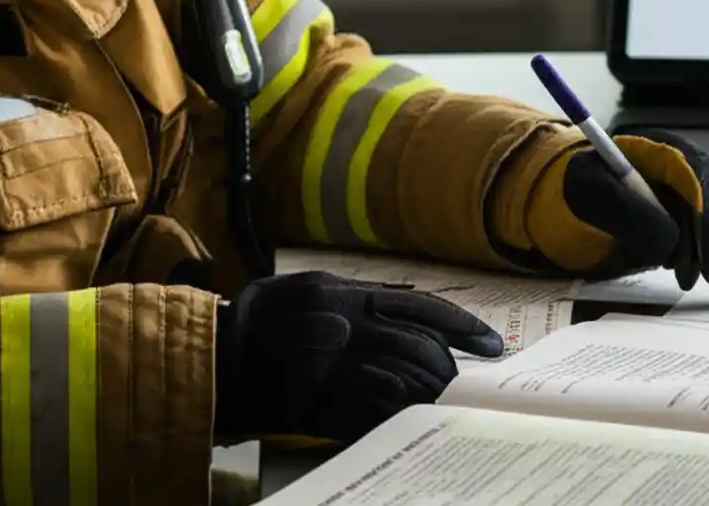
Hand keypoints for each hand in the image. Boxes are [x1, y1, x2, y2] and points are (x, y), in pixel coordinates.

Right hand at [213, 271, 502, 442]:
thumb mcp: (306, 287)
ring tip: (444, 403)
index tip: (493, 345)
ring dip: (430, 393)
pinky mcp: (325, 404)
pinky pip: (378, 413)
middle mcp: (347, 327)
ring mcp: (336, 367)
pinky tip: (413, 420)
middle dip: (447, 367)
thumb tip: (398, 303)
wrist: (215, 359)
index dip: (462, 326)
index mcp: (347, 295)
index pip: (423, 307)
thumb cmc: (260, 319)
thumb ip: (353, 295)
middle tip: (462, 383)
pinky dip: (401, 416)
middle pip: (421, 349)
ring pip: (406, 381)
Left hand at [513, 128, 708, 305]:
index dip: (707, 217)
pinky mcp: (700, 218)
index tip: (707, 257)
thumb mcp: (589, 190)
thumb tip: (669, 243)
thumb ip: (624, 211)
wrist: (584, 190)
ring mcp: (698, 194)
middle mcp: (691, 169)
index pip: (699, 178)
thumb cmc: (585, 183)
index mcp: (665, 151)